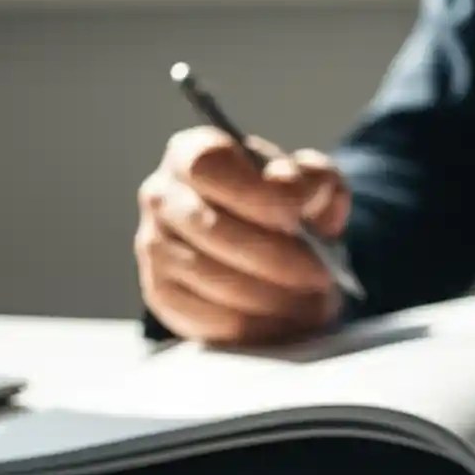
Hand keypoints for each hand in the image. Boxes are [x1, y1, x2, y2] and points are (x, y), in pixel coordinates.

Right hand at [135, 126, 349, 344]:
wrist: (269, 248)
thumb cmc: (288, 206)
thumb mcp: (313, 182)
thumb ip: (313, 177)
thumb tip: (291, 187)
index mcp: (194, 153)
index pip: (209, 166)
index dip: (253, 193)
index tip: (295, 216)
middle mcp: (163, 195)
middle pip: (209, 227)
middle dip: (273, 256)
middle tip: (319, 274)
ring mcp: (155, 246)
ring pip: (209, 275)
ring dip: (269, 294)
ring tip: (311, 300)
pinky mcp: (161, 292)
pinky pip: (204, 313)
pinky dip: (251, 321)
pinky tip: (283, 317)